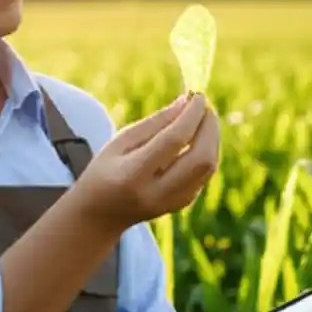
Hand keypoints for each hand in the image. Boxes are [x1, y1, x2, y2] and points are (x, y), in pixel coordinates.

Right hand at [72, 93, 219, 233]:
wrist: (99, 215)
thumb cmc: (106, 170)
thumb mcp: (120, 141)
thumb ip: (155, 123)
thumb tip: (187, 102)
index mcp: (132, 175)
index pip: (173, 141)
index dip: (191, 116)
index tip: (198, 96)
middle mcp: (155, 193)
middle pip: (200, 159)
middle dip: (209, 127)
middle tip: (205, 106)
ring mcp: (171, 203)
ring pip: (208, 167)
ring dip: (212, 138)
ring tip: (202, 118)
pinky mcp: (182, 205)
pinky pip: (204, 174)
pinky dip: (206, 151)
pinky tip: (197, 138)